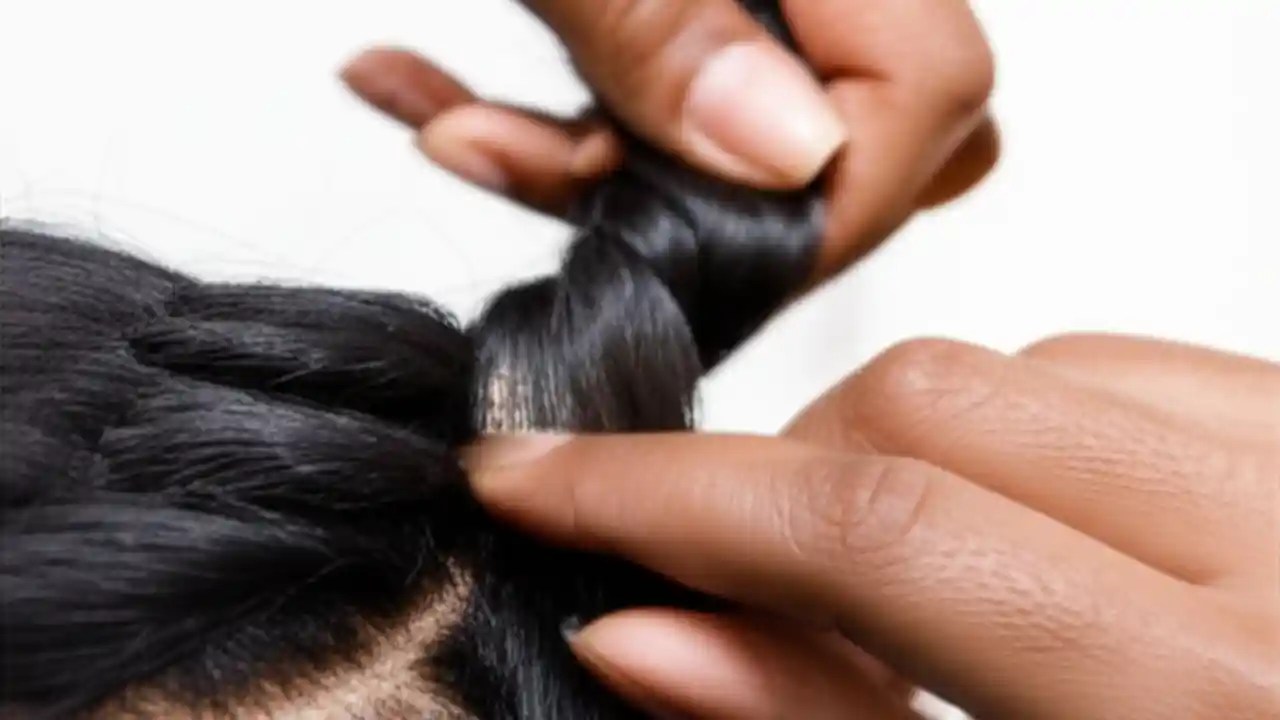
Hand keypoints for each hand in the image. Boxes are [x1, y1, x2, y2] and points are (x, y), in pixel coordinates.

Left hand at [341, 0, 997, 279]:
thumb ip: (659, 11)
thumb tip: (788, 150)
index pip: (932, 87)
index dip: (828, 205)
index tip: (689, 251)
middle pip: (863, 122)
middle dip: (695, 196)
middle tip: (535, 171)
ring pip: (751, 123)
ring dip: (589, 161)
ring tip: (447, 127)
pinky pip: (662, 81)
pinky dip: (548, 110)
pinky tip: (419, 88)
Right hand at [467, 335, 1279, 718]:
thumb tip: (642, 636)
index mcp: (1219, 703)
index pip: (879, 531)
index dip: (668, 495)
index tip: (541, 479)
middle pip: (939, 403)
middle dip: (776, 470)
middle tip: (711, 563)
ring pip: (1035, 364)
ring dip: (905, 448)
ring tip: (888, 575)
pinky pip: (1142, 366)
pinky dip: (1031, 426)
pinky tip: (1020, 526)